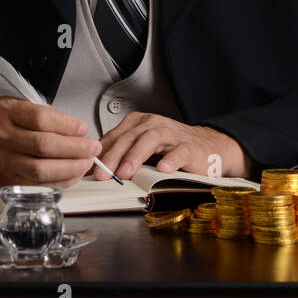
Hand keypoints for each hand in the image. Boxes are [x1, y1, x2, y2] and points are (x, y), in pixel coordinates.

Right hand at [0, 97, 100, 187]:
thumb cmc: (4, 123)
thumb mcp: (19, 106)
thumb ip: (46, 115)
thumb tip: (78, 130)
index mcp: (7, 112)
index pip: (41, 119)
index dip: (67, 125)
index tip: (83, 128)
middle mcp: (2, 137)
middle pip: (44, 145)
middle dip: (75, 148)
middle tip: (93, 148)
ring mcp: (4, 161)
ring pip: (41, 169)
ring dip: (70, 168)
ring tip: (86, 162)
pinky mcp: (9, 181)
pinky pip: (39, 185)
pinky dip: (60, 181)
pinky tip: (73, 175)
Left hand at [92, 113, 254, 179]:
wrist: (208, 147)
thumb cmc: (172, 148)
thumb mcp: (143, 148)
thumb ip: (123, 154)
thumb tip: (96, 169)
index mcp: (139, 123)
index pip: (116, 136)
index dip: (101, 153)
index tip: (89, 169)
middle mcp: (154, 124)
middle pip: (129, 137)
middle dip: (113, 156)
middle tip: (102, 174)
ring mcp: (172, 134)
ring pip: (151, 139)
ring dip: (136, 156)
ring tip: (125, 173)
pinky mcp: (190, 147)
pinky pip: (180, 151)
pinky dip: (171, 159)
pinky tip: (163, 169)